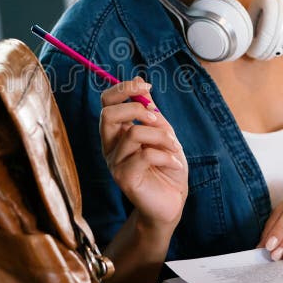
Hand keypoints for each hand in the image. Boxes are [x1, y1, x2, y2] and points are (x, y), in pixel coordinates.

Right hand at [99, 77, 187, 228]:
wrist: (173, 200)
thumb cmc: (167, 166)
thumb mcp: (163, 133)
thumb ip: (150, 111)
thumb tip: (140, 83)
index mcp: (117, 133)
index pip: (107, 103)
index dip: (123, 89)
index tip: (145, 85)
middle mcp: (110, 146)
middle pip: (108, 114)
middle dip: (136, 108)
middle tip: (157, 118)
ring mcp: (115, 163)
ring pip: (133, 133)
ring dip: (161, 137)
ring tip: (174, 148)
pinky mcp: (124, 178)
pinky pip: (145, 156)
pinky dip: (167, 156)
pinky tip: (176, 165)